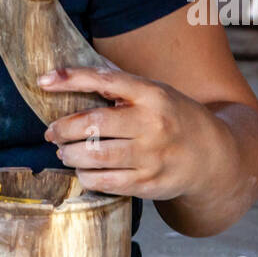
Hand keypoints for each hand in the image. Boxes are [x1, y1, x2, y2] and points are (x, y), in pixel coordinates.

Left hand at [39, 65, 226, 201]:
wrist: (214, 157)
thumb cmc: (174, 119)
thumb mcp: (156, 93)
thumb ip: (120, 86)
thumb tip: (71, 73)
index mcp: (152, 94)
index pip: (104, 80)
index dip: (70, 79)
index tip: (43, 81)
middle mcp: (152, 123)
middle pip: (92, 125)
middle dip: (62, 128)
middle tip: (51, 132)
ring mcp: (151, 156)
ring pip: (93, 156)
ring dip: (69, 154)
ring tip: (64, 151)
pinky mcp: (148, 183)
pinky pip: (104, 181)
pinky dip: (85, 176)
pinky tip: (83, 170)